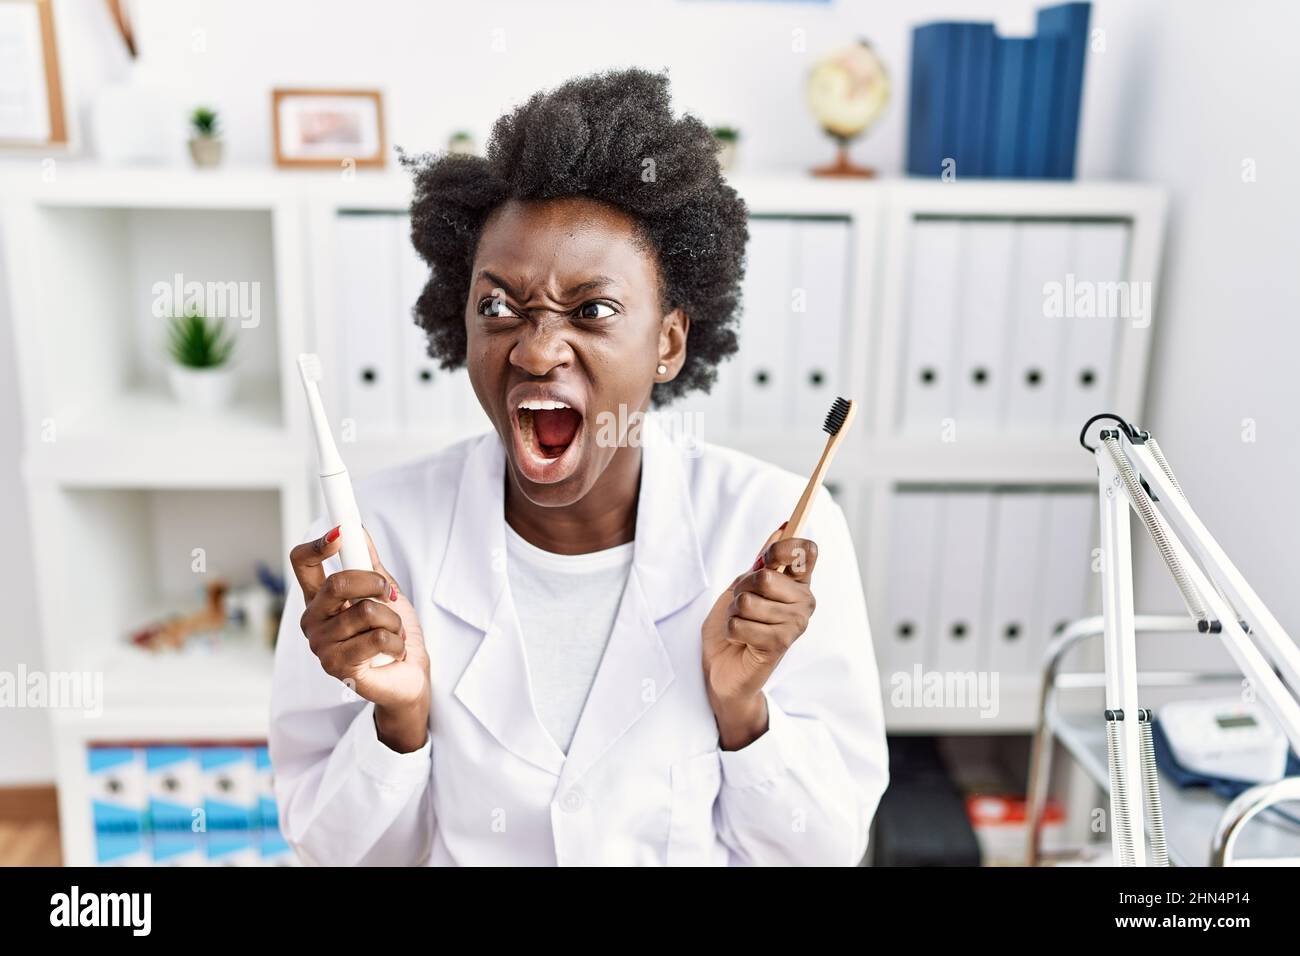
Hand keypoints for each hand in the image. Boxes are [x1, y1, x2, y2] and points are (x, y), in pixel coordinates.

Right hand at [290, 526, 430, 751]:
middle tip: (388, 596)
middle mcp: (313, 621)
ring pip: (367, 611)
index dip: (318, 544)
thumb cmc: (392, 636)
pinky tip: (391, 653)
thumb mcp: (383, 593)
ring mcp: (322, 646)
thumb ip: (368, 563)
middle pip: (338, 583)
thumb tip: (356, 529)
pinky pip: (377, 637)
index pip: (302, 563)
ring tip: (392, 634)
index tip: (340, 532)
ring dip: (393, 621)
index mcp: (319, 600)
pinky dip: (396, 642)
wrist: (409, 679)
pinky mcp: (338, 667)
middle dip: (375, 584)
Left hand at [701, 523, 817, 748]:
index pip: (806, 551)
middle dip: (741, 590)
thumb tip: (782, 529)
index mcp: (798, 584)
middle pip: (765, 577)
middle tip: (742, 605)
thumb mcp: (743, 585)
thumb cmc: (735, 624)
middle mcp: (804, 603)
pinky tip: (741, 641)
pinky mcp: (780, 644)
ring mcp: (795, 625)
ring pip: (748, 602)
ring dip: (734, 614)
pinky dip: (731, 631)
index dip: (781, 549)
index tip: (765, 559)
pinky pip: (741, 624)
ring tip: (741, 625)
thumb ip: (763, 561)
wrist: (723, 667)